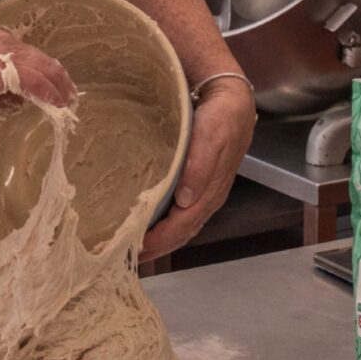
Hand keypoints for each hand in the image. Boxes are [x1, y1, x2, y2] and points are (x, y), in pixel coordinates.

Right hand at [0, 30, 75, 111]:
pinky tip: (54, 102)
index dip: (50, 73)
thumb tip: (14, 102)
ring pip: (42, 68)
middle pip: (43, 61)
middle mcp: (4, 44)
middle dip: (60, 81)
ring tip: (66, 104)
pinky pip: (31, 80)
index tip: (59, 88)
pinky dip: (46, 92)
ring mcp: (1, 55)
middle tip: (71, 98)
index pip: (33, 57)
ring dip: (57, 88)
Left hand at [139, 77, 255, 263]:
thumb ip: (199, 167)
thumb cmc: (220, 117)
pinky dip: (165, 227)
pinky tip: (150, 227)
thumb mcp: (212, 136)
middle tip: (127, 259)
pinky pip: (181, 216)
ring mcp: (203, 194)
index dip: (160, 240)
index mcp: (210, 192)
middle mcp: (207, 198)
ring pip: (181, 228)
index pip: (182, 226)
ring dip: (160, 242)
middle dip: (157, 249)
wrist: (233, 100)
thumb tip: (185, 200)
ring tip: (134, 250)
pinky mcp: (198, 187)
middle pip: (181, 233)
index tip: (136, 249)